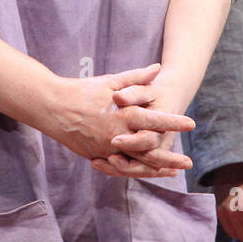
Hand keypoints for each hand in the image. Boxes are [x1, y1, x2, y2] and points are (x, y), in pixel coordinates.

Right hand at [44, 63, 193, 177]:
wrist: (51, 107)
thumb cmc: (82, 91)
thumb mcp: (110, 81)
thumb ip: (135, 78)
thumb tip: (157, 69)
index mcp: (122, 115)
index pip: (154, 120)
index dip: (174, 122)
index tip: (191, 124)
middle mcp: (116, 136)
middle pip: (149, 151)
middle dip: (170, 158)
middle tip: (188, 163)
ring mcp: (106, 149)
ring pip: (135, 164)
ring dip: (155, 169)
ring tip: (171, 172)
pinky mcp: (97, 156)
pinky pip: (119, 167)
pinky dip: (135, 170)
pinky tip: (145, 171)